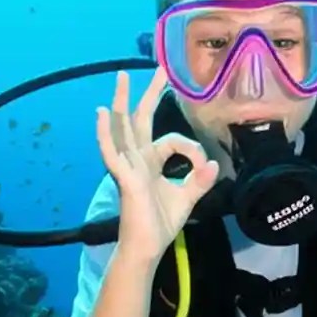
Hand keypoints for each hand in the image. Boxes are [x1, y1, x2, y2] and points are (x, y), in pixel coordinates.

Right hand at [95, 67, 219, 258]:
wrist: (147, 247)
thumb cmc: (160, 224)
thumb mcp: (187, 199)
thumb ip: (200, 181)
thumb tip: (214, 165)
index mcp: (150, 163)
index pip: (170, 140)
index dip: (191, 148)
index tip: (203, 165)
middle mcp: (137, 159)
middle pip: (140, 119)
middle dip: (150, 93)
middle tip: (159, 68)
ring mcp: (127, 166)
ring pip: (122, 128)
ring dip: (121, 101)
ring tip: (121, 77)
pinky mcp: (123, 177)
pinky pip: (111, 152)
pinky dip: (105, 132)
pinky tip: (101, 113)